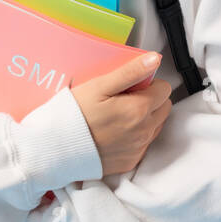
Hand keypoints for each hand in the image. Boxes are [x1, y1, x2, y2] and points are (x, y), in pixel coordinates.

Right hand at [71, 53, 172, 178]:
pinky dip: (135, 137)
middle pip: (164, 108)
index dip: (148, 84)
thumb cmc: (75, 113)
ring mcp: (138, 148)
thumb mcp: (100, 86)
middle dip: (151, 100)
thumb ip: (131, 72)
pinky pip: (143, 144)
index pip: (164, 89)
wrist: (56, 147)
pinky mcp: (130, 162)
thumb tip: (154, 59)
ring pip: (156, 126)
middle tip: (125, 99)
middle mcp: (144, 131)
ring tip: (118, 116)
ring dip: (145, 118)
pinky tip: (115, 132)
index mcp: (139, 109)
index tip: (131, 86)